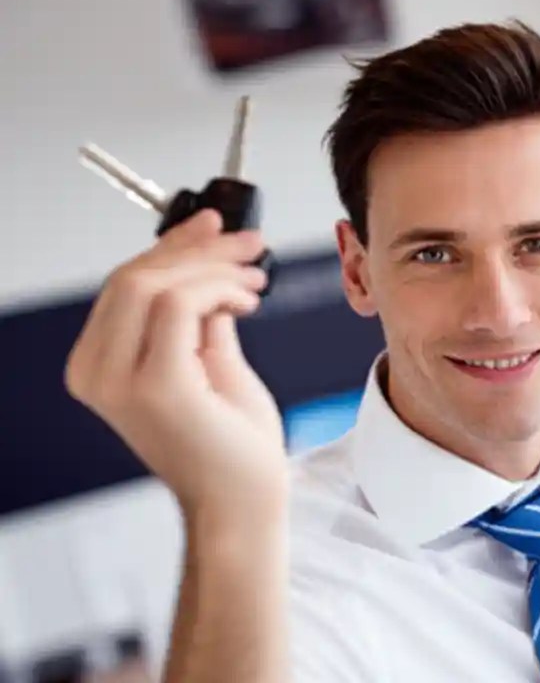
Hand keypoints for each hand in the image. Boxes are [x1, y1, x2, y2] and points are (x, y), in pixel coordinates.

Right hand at [65, 209, 285, 518]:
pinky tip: (248, 301)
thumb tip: (208, 263)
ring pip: (154, 284)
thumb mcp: (209, 361)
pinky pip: (179, 306)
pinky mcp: (157, 386)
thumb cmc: (230, 442)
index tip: (215, 226)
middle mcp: (97, 373)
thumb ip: (200, 316)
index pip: (124, 285)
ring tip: (256, 279)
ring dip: (215, 268)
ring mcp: (120, 382)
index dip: (171, 246)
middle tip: (249, 244)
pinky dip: (219, 290)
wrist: (244, 499)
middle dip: (198, 248)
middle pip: (134, 277)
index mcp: (100, 366)